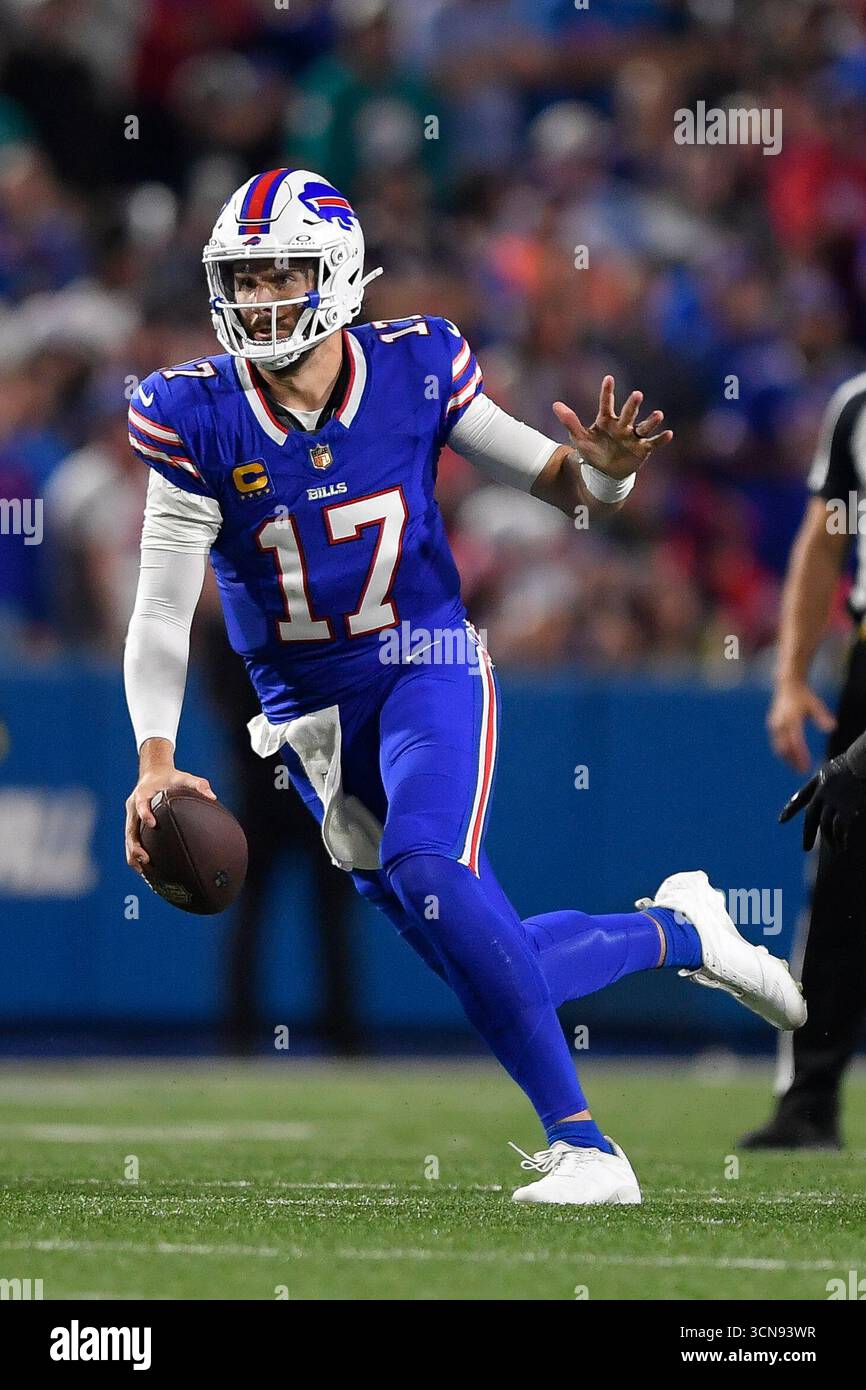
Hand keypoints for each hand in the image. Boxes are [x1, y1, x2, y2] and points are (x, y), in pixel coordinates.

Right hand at [125, 767, 215, 872]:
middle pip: (130, 828)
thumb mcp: (185, 777)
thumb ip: (198, 784)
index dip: (144, 813)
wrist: (154, 773)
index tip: (152, 823)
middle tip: (145, 858)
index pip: (141, 803)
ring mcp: (132, 817)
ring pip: (129, 839)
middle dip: (135, 845)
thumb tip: (213, 797)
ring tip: (143, 871)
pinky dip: (136, 855)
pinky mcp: (134, 824)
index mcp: (143, 793)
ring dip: (133, 855)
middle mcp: (134, 807)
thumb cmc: (172, 777)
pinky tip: (145, 870)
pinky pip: (133, 841)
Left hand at [553, 375, 672, 481]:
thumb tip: (555, 404)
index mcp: (606, 420)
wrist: (603, 473)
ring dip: (651, 421)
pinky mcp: (642, 449)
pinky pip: (653, 443)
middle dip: (633, 405)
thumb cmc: (592, 452)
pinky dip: (661, 439)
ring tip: (659, 414)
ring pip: (644, 426)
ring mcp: (633, 437)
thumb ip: (570, 422)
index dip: (607, 392)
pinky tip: (669, 433)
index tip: (608, 379)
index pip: (606, 404)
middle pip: (629, 413)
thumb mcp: (580, 438)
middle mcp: (622, 425)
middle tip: (637, 394)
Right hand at [767, 681, 834, 772]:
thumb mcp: (816, 704)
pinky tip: (791, 758)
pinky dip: (784, 752)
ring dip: (787, 759)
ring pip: (779, 747)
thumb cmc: (804, 697)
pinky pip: (777, 743)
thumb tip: (832, 728)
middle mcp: (780, 723)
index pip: (795, 741)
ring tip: (797, 768)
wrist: (788, 686)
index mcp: (791, 719)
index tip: (806, 766)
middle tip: (802, 771)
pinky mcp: (773, 727)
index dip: (800, 755)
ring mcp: (774, 725)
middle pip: (784, 748)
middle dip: (792, 761)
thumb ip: (822, 717)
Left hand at [779, 754, 865, 852]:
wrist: (863, 762)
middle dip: (807, 834)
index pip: (801, 798)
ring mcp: (836, 802)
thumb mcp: (833, 769)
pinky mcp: (848, 809)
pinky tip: (843, 845)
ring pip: (826, 825)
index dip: (790, 809)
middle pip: (812, 817)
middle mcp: (824, 794)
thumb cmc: (853, 762)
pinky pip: (841, 828)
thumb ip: (823, 781)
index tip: (781, 820)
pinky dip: (841, 838)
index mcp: (820, 783)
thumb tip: (821, 788)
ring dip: (829, 839)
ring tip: (834, 850)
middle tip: (805, 848)